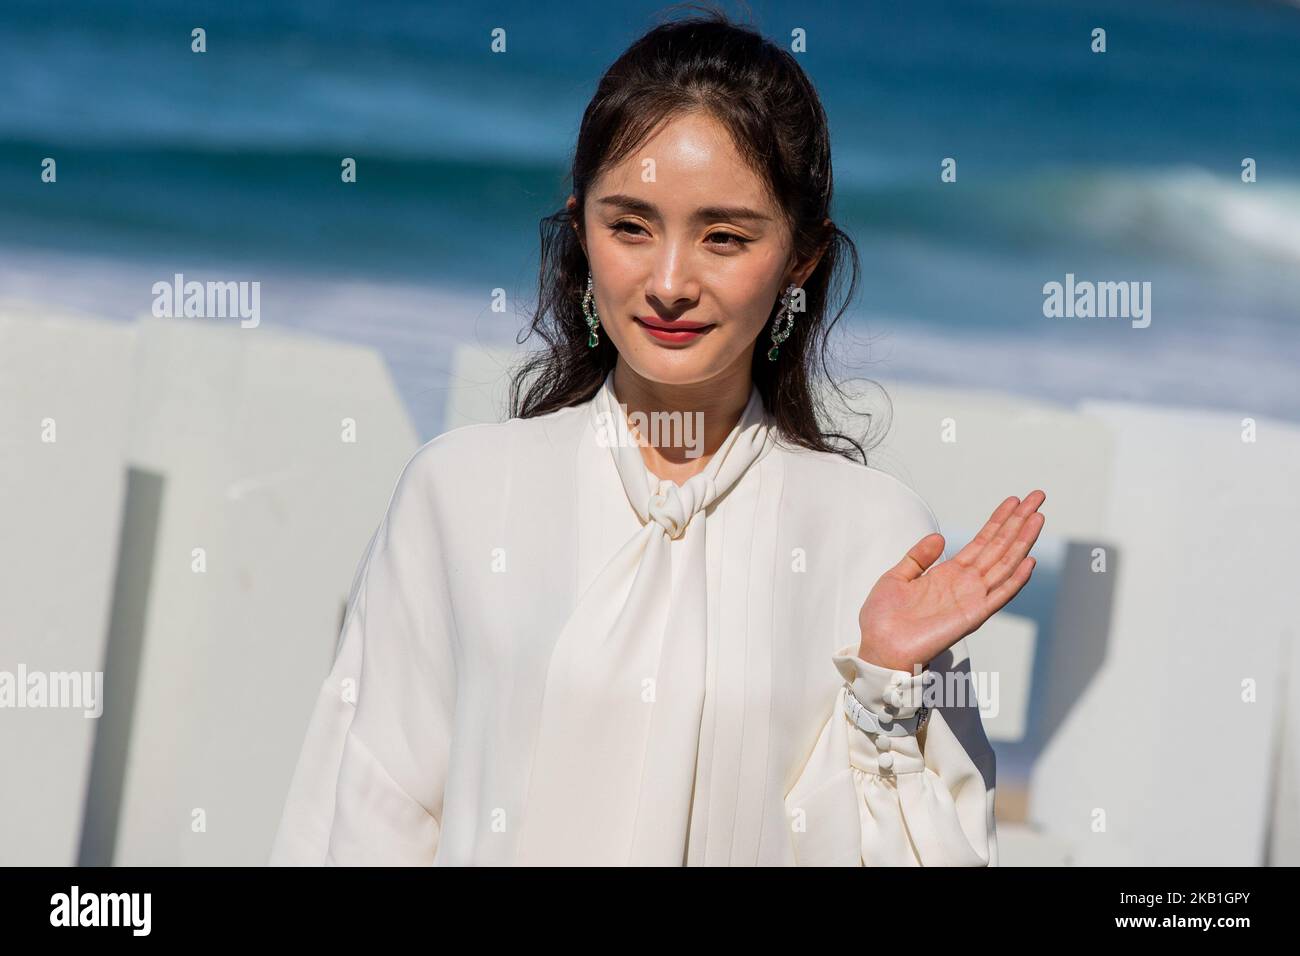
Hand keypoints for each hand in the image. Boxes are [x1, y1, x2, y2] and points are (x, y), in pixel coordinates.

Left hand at [857, 491, 1045, 671]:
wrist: (878, 648)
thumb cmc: (883, 619)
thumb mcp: (896, 577)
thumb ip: (918, 557)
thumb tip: (939, 537)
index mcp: (949, 574)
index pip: (982, 541)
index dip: (999, 520)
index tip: (1015, 501)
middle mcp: (965, 584)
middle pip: (999, 547)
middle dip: (1018, 522)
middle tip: (1038, 497)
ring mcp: (971, 599)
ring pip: (1004, 564)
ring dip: (1022, 541)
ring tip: (1038, 517)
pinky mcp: (971, 617)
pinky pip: (999, 596)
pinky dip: (1015, 580)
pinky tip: (1029, 561)